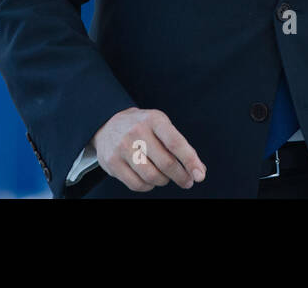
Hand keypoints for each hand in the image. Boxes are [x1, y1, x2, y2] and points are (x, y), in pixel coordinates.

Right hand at [91, 107, 206, 191]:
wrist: (107, 125)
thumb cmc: (143, 128)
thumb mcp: (161, 126)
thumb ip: (180, 145)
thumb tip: (199, 169)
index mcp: (154, 119)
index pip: (176, 143)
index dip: (190, 161)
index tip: (200, 175)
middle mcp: (137, 131)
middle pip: (165, 163)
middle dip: (181, 176)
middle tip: (187, 181)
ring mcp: (122, 147)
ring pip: (151, 176)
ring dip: (164, 181)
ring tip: (165, 178)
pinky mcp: (112, 162)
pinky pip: (137, 184)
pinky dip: (148, 186)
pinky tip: (150, 180)